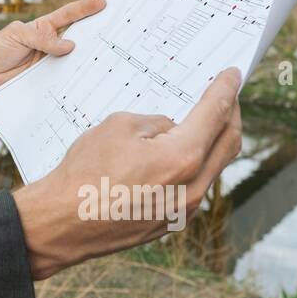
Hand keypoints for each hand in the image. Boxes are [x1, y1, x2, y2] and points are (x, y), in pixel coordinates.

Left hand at [0, 0, 105, 94]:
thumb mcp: (16, 35)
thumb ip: (40, 38)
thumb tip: (68, 45)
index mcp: (44, 28)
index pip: (68, 15)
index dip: (85, 9)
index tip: (102, 2)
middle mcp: (52, 44)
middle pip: (79, 37)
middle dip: (96, 32)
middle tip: (115, 28)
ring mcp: (52, 62)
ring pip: (75, 59)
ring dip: (88, 58)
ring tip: (107, 55)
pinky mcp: (49, 79)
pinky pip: (65, 78)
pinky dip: (76, 78)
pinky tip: (88, 78)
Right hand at [11, 67, 242, 280]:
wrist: (64, 222)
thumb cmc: (85, 172)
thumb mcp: (120, 126)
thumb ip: (157, 123)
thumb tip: (172, 129)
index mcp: (182, 157)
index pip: (215, 113)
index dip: (225, 89)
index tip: (232, 75)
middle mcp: (193, 186)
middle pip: (229, 142)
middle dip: (231, 113)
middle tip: (227, 95)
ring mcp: (185, 209)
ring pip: (215, 166)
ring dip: (214, 140)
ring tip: (205, 122)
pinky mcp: (173, 221)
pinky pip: (197, 185)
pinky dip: (197, 163)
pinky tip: (180, 153)